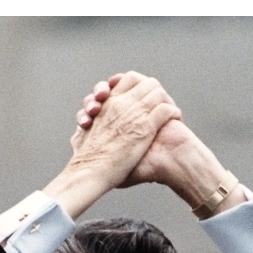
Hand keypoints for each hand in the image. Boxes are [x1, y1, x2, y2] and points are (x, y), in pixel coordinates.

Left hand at [75, 74, 244, 211]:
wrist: (173, 163)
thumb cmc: (149, 169)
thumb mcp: (120, 171)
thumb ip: (101, 164)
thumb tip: (79, 153)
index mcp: (117, 126)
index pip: (96, 108)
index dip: (89, 109)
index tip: (86, 119)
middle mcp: (126, 113)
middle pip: (104, 92)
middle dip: (96, 96)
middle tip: (94, 108)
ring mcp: (141, 105)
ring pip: (119, 84)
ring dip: (108, 86)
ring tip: (103, 97)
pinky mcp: (156, 99)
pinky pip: (141, 81)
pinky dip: (129, 80)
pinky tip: (117, 87)